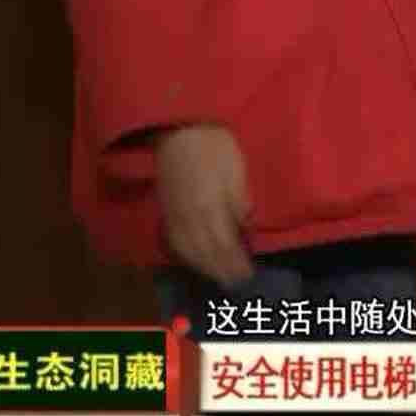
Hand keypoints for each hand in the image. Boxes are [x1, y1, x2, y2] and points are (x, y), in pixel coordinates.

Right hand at [154, 124, 254, 287]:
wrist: (179, 130)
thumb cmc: (215, 147)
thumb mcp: (236, 171)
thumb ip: (239, 203)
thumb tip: (245, 230)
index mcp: (210, 208)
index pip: (224, 245)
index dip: (236, 263)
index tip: (249, 276)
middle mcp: (190, 218)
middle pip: (206, 253)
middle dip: (222, 271)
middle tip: (238, 285)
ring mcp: (175, 216)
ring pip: (189, 251)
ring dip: (205, 268)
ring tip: (220, 279)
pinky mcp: (166, 210)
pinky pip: (174, 241)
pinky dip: (187, 256)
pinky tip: (195, 260)